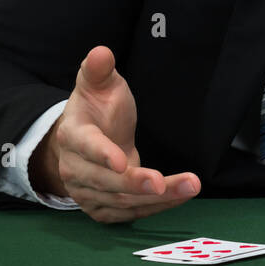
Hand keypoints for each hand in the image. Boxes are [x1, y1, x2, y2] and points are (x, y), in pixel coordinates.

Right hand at [34, 45, 199, 222]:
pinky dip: (156, 208)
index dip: (102, 154)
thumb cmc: (97, 107)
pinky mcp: (101, 208)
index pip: (86, 147)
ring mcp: (86, 192)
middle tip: (165, 183)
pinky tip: (180, 196)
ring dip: (158, 198)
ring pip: (122, 202)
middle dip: (137, 183)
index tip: (121, 161)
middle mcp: (74, 169)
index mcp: (73, 135)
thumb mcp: (98, 84)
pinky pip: (129, 213)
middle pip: (106, 182)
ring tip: (191, 186)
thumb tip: (101, 52)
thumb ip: (99, 70)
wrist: (87, 140)